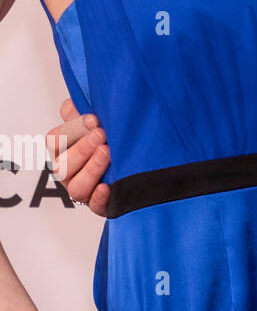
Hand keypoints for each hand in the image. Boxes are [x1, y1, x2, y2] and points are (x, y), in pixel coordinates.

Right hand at [46, 97, 109, 216]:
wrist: (146, 157)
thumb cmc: (116, 135)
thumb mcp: (100, 116)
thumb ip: (82, 108)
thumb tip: (73, 104)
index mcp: (66, 148)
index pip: (54, 141)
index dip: (70, 130)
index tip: (93, 119)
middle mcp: (71, 171)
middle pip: (62, 165)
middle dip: (82, 148)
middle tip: (102, 134)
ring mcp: (85, 189)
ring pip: (76, 187)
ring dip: (90, 169)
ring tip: (107, 153)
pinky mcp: (101, 204)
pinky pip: (94, 206)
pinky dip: (99, 198)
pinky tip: (108, 187)